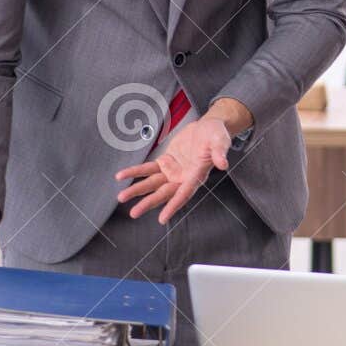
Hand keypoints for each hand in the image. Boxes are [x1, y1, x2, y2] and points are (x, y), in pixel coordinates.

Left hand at [116, 113, 231, 223]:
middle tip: (134, 213)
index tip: (162, 219)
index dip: (173, 206)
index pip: (184, 194)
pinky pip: (148, 169)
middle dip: (148, 203)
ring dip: (137, 190)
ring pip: (152, 183)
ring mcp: (173, 171)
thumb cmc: (216, 134)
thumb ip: (220, 152)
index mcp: (197, 175)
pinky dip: (135, 172)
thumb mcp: (220, 140)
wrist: (207, 126)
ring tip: (122, 197)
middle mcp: (183, 177)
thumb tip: (223, 163)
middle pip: (163, 193)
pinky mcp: (165, 162)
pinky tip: (122, 176)